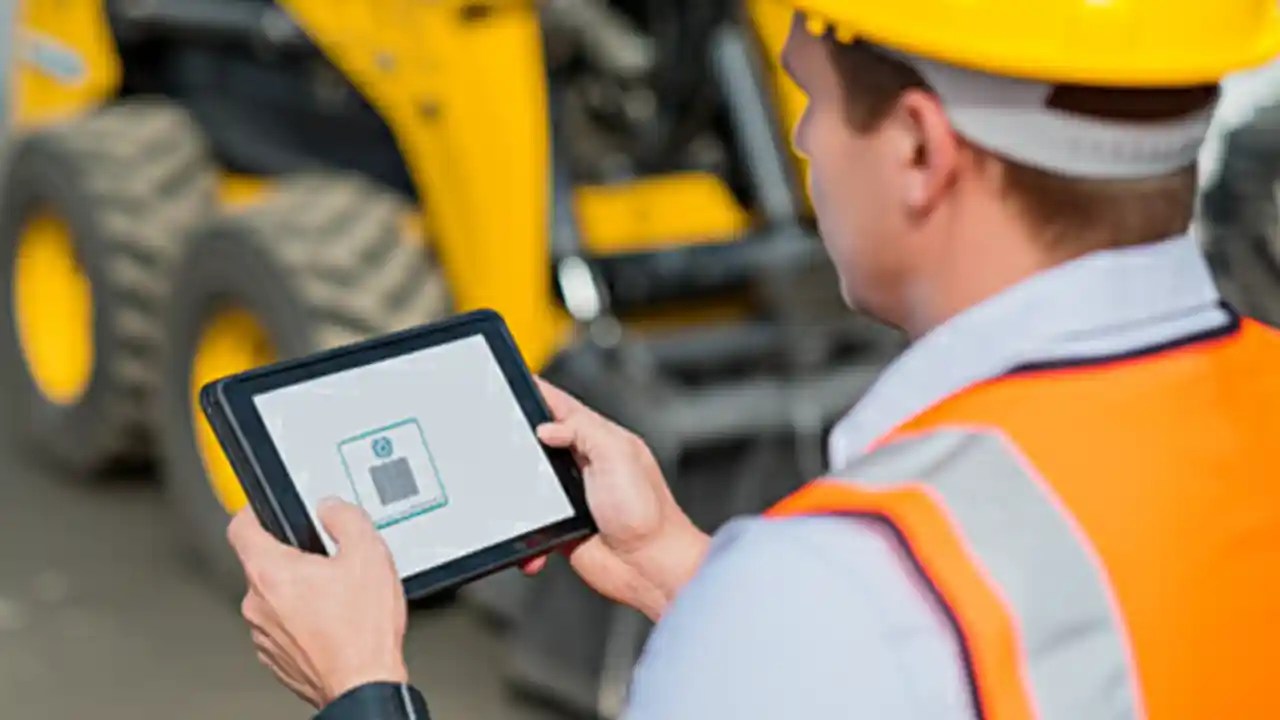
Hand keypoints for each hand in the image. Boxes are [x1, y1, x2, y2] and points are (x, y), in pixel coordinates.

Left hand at [227, 500, 408, 708]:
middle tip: (326, 561)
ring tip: (335, 597)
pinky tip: (331, 623)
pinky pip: (281, 627)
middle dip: (292, 558)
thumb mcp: (369, 555)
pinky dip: (300, 622)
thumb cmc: (362, 632)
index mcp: (271, 571)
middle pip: (262, 564)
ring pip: (273, 598)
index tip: (264, 509)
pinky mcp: (274, 657)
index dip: (254, 511)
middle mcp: (257, 603)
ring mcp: (263, 634)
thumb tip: (332, 509)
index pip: (241, 526)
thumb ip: (346, 519)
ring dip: (297, 593)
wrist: (363, 685)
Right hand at [523, 378, 709, 619]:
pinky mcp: (561, 528)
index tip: (514, 384)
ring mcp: (571, 497)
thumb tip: (547, 427)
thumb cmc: (648, 513)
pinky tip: (534, 540)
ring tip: (512, 496)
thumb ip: (584, 430)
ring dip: (517, 495)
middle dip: (516, 443)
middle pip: (538, 443)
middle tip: (497, 442)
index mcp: (600, 439)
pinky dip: (526, 535)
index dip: (538, 394)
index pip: (562, 407)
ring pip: (528, 485)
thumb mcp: (618, 454)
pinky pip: (531, 526)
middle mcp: (585, 465)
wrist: (650, 568)